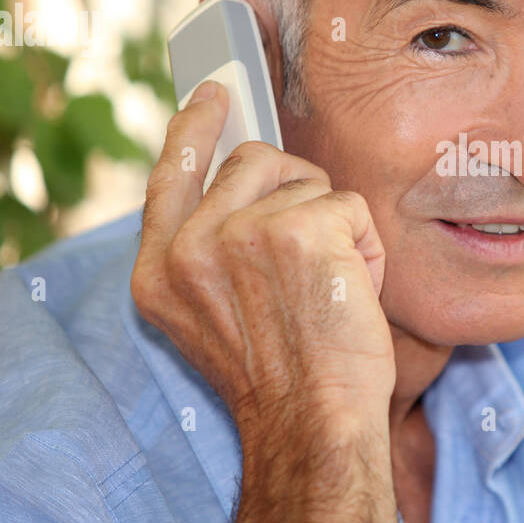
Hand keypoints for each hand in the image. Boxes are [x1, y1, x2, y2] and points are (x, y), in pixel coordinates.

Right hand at [130, 81, 394, 435]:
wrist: (311, 427)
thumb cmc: (282, 379)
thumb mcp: (212, 314)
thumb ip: (211, 247)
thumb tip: (237, 176)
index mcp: (157, 271)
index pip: (170, 175)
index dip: (194, 129)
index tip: (213, 95)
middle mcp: (188, 247)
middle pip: (254, 162)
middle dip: (296, 193)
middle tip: (311, 257)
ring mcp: (239, 233)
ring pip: (307, 181)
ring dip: (333, 228)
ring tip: (326, 289)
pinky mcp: (299, 229)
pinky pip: (350, 206)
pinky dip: (366, 248)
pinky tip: (351, 294)